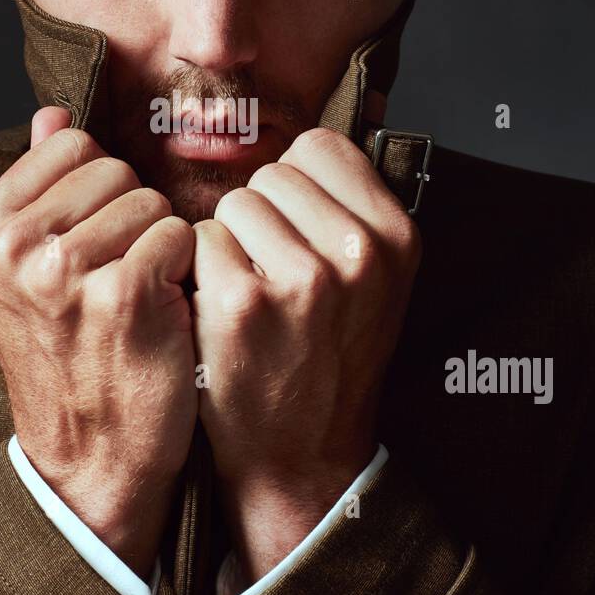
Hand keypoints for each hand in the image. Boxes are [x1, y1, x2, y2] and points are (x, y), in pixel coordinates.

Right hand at [0, 106, 196, 577]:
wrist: (89, 457)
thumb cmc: (67, 356)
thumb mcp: (27, 273)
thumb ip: (38, 188)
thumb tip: (51, 116)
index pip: (72, 145)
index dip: (100, 190)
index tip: (91, 244)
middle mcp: (15, 246)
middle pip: (115, 169)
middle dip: (132, 216)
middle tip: (116, 279)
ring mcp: (66, 270)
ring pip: (151, 202)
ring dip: (160, 245)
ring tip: (138, 299)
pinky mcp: (124, 295)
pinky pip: (179, 236)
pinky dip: (184, 270)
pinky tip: (163, 311)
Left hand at [192, 127, 420, 583]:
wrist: (301, 454)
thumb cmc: (327, 357)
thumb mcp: (373, 279)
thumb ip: (350, 208)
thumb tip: (305, 140)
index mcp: (395, 236)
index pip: (320, 146)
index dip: (295, 186)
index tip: (298, 231)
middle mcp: (357, 252)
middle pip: (271, 173)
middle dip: (262, 216)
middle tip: (275, 275)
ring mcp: (302, 277)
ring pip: (233, 203)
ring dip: (229, 243)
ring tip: (253, 294)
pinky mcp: (244, 302)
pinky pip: (199, 240)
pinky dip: (200, 272)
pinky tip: (223, 313)